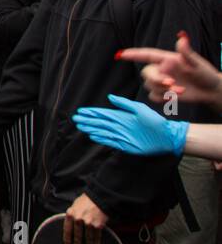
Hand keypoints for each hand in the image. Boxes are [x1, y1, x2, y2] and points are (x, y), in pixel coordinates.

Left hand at [63, 193, 108, 243]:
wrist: (99, 197)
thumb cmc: (85, 200)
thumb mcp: (75, 205)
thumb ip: (72, 215)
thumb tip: (70, 224)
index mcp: (71, 213)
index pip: (67, 229)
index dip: (67, 238)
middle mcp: (79, 219)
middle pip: (77, 235)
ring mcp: (89, 223)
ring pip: (88, 238)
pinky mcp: (98, 225)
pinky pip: (97, 236)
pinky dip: (96, 242)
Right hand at [73, 94, 187, 156]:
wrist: (167, 136)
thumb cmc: (156, 122)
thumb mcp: (140, 109)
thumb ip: (125, 104)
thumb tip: (110, 97)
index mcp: (123, 116)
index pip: (104, 114)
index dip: (92, 113)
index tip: (82, 111)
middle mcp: (120, 126)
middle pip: (100, 123)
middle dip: (88, 121)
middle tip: (76, 119)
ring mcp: (122, 136)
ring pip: (103, 131)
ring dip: (92, 129)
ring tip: (81, 127)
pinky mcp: (125, 145)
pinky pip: (110, 141)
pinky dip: (101, 139)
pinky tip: (93, 136)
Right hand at [118, 33, 221, 108]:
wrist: (210, 91)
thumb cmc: (205, 74)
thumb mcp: (197, 63)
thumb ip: (187, 52)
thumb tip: (181, 38)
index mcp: (167, 59)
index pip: (147, 54)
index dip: (133, 54)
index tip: (121, 54)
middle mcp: (162, 69)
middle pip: (146, 73)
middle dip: (156, 79)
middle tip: (171, 83)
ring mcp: (162, 82)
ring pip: (149, 85)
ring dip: (163, 90)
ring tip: (180, 91)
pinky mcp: (164, 93)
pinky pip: (153, 96)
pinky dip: (162, 97)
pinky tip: (174, 97)